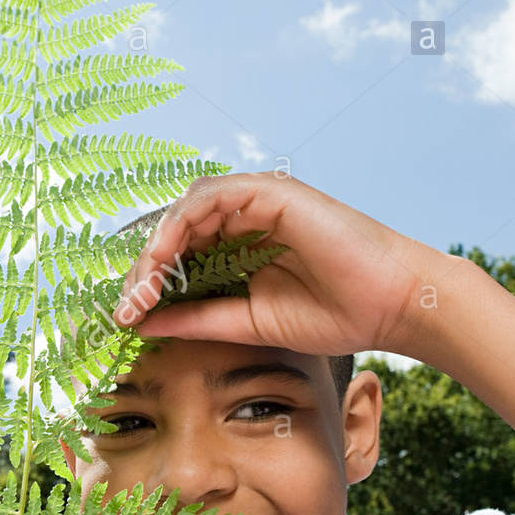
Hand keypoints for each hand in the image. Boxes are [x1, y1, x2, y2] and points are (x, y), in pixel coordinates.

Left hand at [112, 171, 449, 360]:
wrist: (390, 306)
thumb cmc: (333, 315)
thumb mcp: (246, 323)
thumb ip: (196, 318)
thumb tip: (141, 322)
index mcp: (241, 249)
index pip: (180, 256)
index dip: (148, 283)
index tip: (125, 319)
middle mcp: (245, 220)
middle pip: (176, 232)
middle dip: (144, 269)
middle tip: (125, 307)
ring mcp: (257, 202)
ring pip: (186, 211)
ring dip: (156, 248)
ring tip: (141, 288)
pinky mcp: (271, 191)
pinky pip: (211, 196)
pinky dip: (182, 222)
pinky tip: (166, 256)